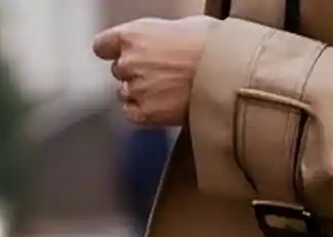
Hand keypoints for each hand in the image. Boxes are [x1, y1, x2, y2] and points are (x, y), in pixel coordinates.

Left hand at [94, 16, 219, 126]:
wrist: (229, 75)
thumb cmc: (215, 47)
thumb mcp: (187, 26)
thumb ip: (164, 36)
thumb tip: (169, 41)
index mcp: (134, 35)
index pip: (103, 46)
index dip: (114, 51)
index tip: (122, 55)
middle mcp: (129, 62)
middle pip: (118, 71)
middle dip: (135, 73)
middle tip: (161, 75)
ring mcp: (136, 89)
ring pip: (124, 94)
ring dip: (141, 94)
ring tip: (166, 94)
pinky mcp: (146, 113)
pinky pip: (132, 114)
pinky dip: (143, 112)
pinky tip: (162, 107)